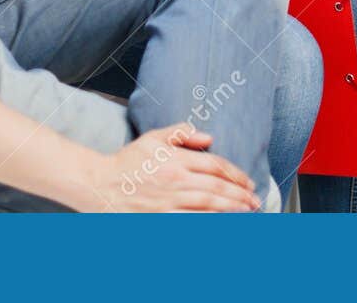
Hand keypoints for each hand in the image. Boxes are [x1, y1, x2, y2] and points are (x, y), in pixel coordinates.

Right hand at [85, 124, 260, 212]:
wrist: (101, 185)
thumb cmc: (129, 161)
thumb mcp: (154, 138)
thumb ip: (182, 134)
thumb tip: (209, 137)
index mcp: (176, 159)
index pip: (214, 165)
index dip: (235, 173)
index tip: (247, 181)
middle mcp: (175, 180)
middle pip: (216, 187)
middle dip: (240, 193)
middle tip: (255, 199)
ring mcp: (168, 202)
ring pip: (208, 206)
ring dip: (231, 209)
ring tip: (246, 211)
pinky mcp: (161, 219)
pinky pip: (191, 222)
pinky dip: (209, 223)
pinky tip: (221, 223)